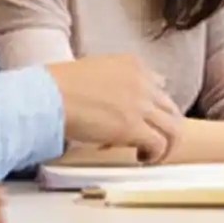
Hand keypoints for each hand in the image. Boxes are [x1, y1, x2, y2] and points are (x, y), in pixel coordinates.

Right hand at [46, 54, 182, 163]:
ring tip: (152, 155)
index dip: (151, 107)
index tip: (141, 119)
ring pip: (173, 127)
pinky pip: (159, 143)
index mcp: (132, 64)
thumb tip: (113, 101)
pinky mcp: (133, 126)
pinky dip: (155, 154)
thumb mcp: (94, 70)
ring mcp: (141, 103)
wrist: (49, 95)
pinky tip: (142, 158)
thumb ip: (112, 80)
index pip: (158, 85)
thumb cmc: (59, 85)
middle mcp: (143, 81)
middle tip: (152, 141)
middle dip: (164, 127)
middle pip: (170, 108)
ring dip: (166, 144)